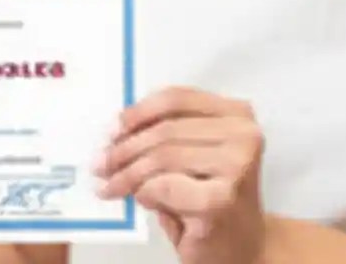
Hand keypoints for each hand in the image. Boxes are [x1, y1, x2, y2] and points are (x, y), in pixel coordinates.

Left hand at [95, 87, 265, 263]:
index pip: (176, 99)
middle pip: (166, 130)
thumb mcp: (196, 157)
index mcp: (237, 115)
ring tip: (110, 185)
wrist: (243, 247)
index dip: (138, 112)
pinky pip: (164, 186)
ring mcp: (237, 166)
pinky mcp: (222, 199)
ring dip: (128, 174)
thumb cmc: (215, 201)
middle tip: (100, 164)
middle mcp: (244, 135)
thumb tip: (119, 129)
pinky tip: (140, 199)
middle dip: (125, 148)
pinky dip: (144, 192)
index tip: (113, 129)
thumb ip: (170, 136)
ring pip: (162, 157)